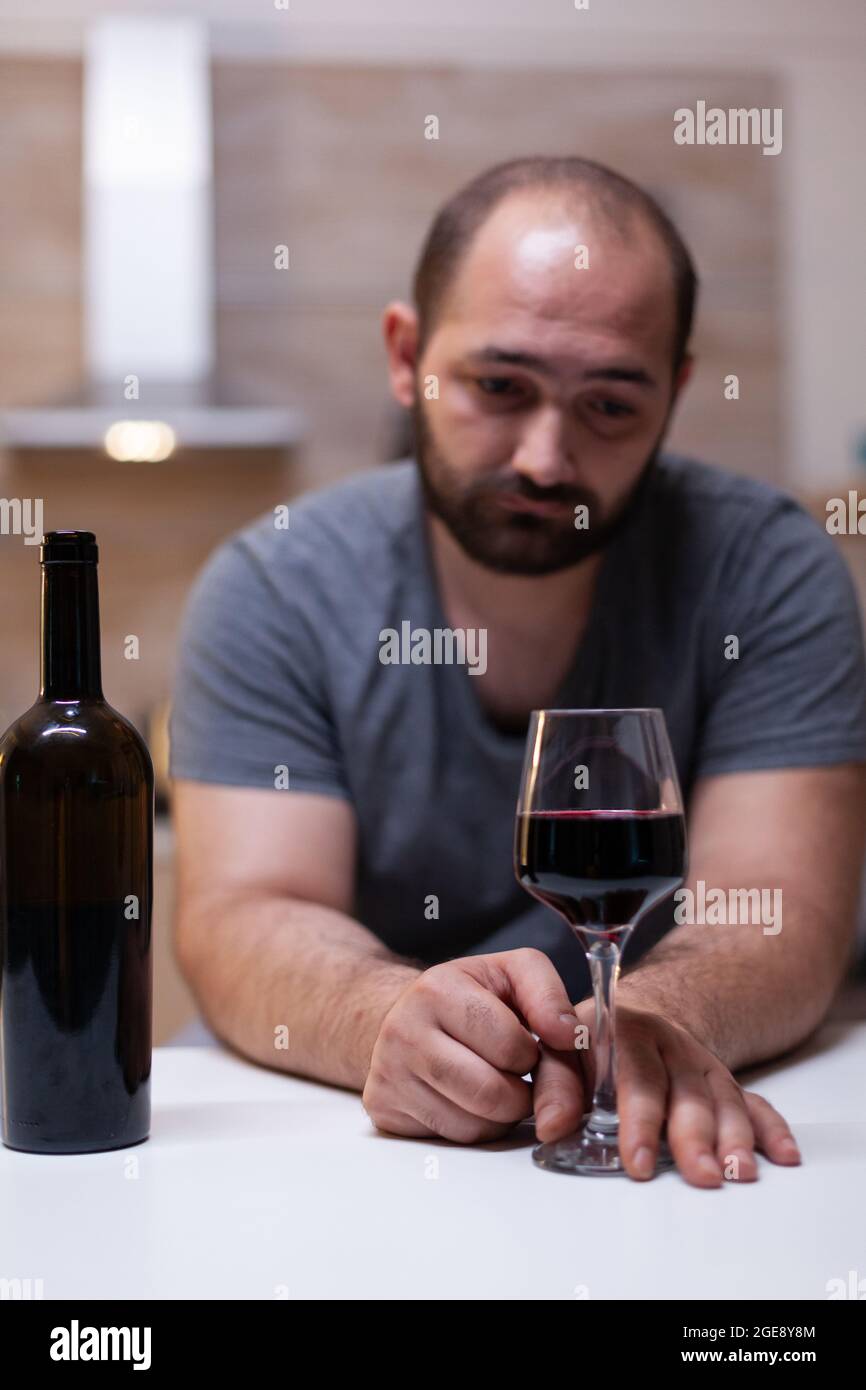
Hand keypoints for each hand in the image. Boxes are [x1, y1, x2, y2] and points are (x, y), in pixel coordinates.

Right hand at [362, 948, 576, 1141]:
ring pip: (472, 1126)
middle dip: (520, 1093)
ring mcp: (388, 1072)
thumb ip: (549, 995)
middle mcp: (402, 1031)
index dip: (530, 1053)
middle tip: (515, 1074)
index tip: (525, 1044)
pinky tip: (468, 1100)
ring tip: (493, 1083)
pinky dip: (473, 1129)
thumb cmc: (471, 995)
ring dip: (499, 1115)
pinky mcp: (384, 1108)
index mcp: (436, 989)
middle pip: (491, 1094)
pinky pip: (450, 1140)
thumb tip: (571, 1037)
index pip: (510, 1046)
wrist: (408, 1013)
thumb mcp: (513, 973)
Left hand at [533, 998, 802, 1185]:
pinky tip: (783, 1155)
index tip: (636, 1160)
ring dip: (734, 1137)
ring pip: (723, 1098)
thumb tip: (551, 1126)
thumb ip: (554, 1086)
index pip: (634, 1074)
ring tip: (737, 1174)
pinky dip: (771, 1129)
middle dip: (693, 1136)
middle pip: (686, 1091)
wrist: (629, 1017)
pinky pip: (754, 1103)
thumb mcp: (559, 1052)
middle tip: (699, 1175)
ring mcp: (700, 1064)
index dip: (638, 1117)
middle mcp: (669, 1045)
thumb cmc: (586, 1045)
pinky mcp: (723, 1083)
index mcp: (624, 1031)